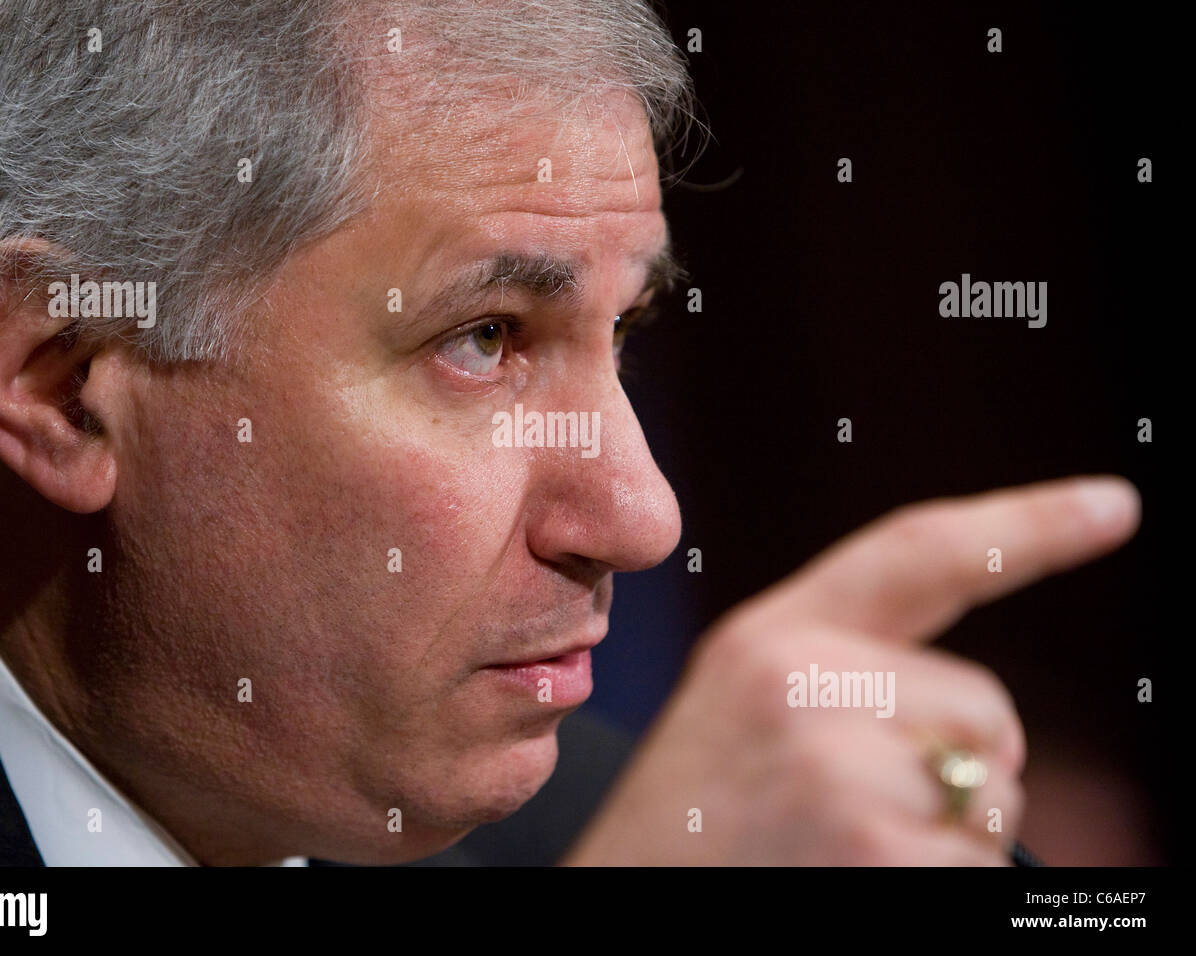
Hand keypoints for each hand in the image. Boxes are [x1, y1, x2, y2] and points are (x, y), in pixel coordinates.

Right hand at [562, 476, 1140, 864]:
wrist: (620, 906)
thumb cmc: (692, 830)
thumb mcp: (740, 716)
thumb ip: (840, 683)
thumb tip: (988, 733)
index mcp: (769, 639)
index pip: (918, 553)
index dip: (1027, 524)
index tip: (1114, 504)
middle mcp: (801, 684)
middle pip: (986, 710)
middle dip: (961, 771)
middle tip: (857, 817)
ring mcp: (837, 767)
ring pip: (994, 796)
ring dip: (947, 841)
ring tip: (837, 855)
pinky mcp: (872, 851)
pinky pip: (981, 869)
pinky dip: (941, 888)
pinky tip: (850, 882)